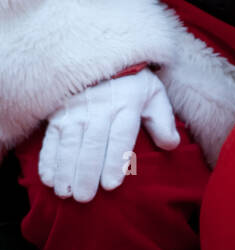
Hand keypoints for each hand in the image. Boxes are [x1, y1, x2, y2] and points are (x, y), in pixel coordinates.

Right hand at [38, 68, 180, 202]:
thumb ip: (162, 120)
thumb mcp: (153, 93)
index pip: (119, 137)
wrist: (102, 52)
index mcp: (126, 105)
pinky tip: (48, 178)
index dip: (114, 161)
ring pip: (69, 143)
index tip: (110, 184)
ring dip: (65, 169)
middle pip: (91, 144)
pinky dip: (48, 158)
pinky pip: (51, 138)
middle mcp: (99, 109)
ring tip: (64, 192)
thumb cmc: (132, 80)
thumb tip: (171, 145)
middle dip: (86, 173)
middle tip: (84, 197)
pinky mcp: (58, 112)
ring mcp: (76, 110)